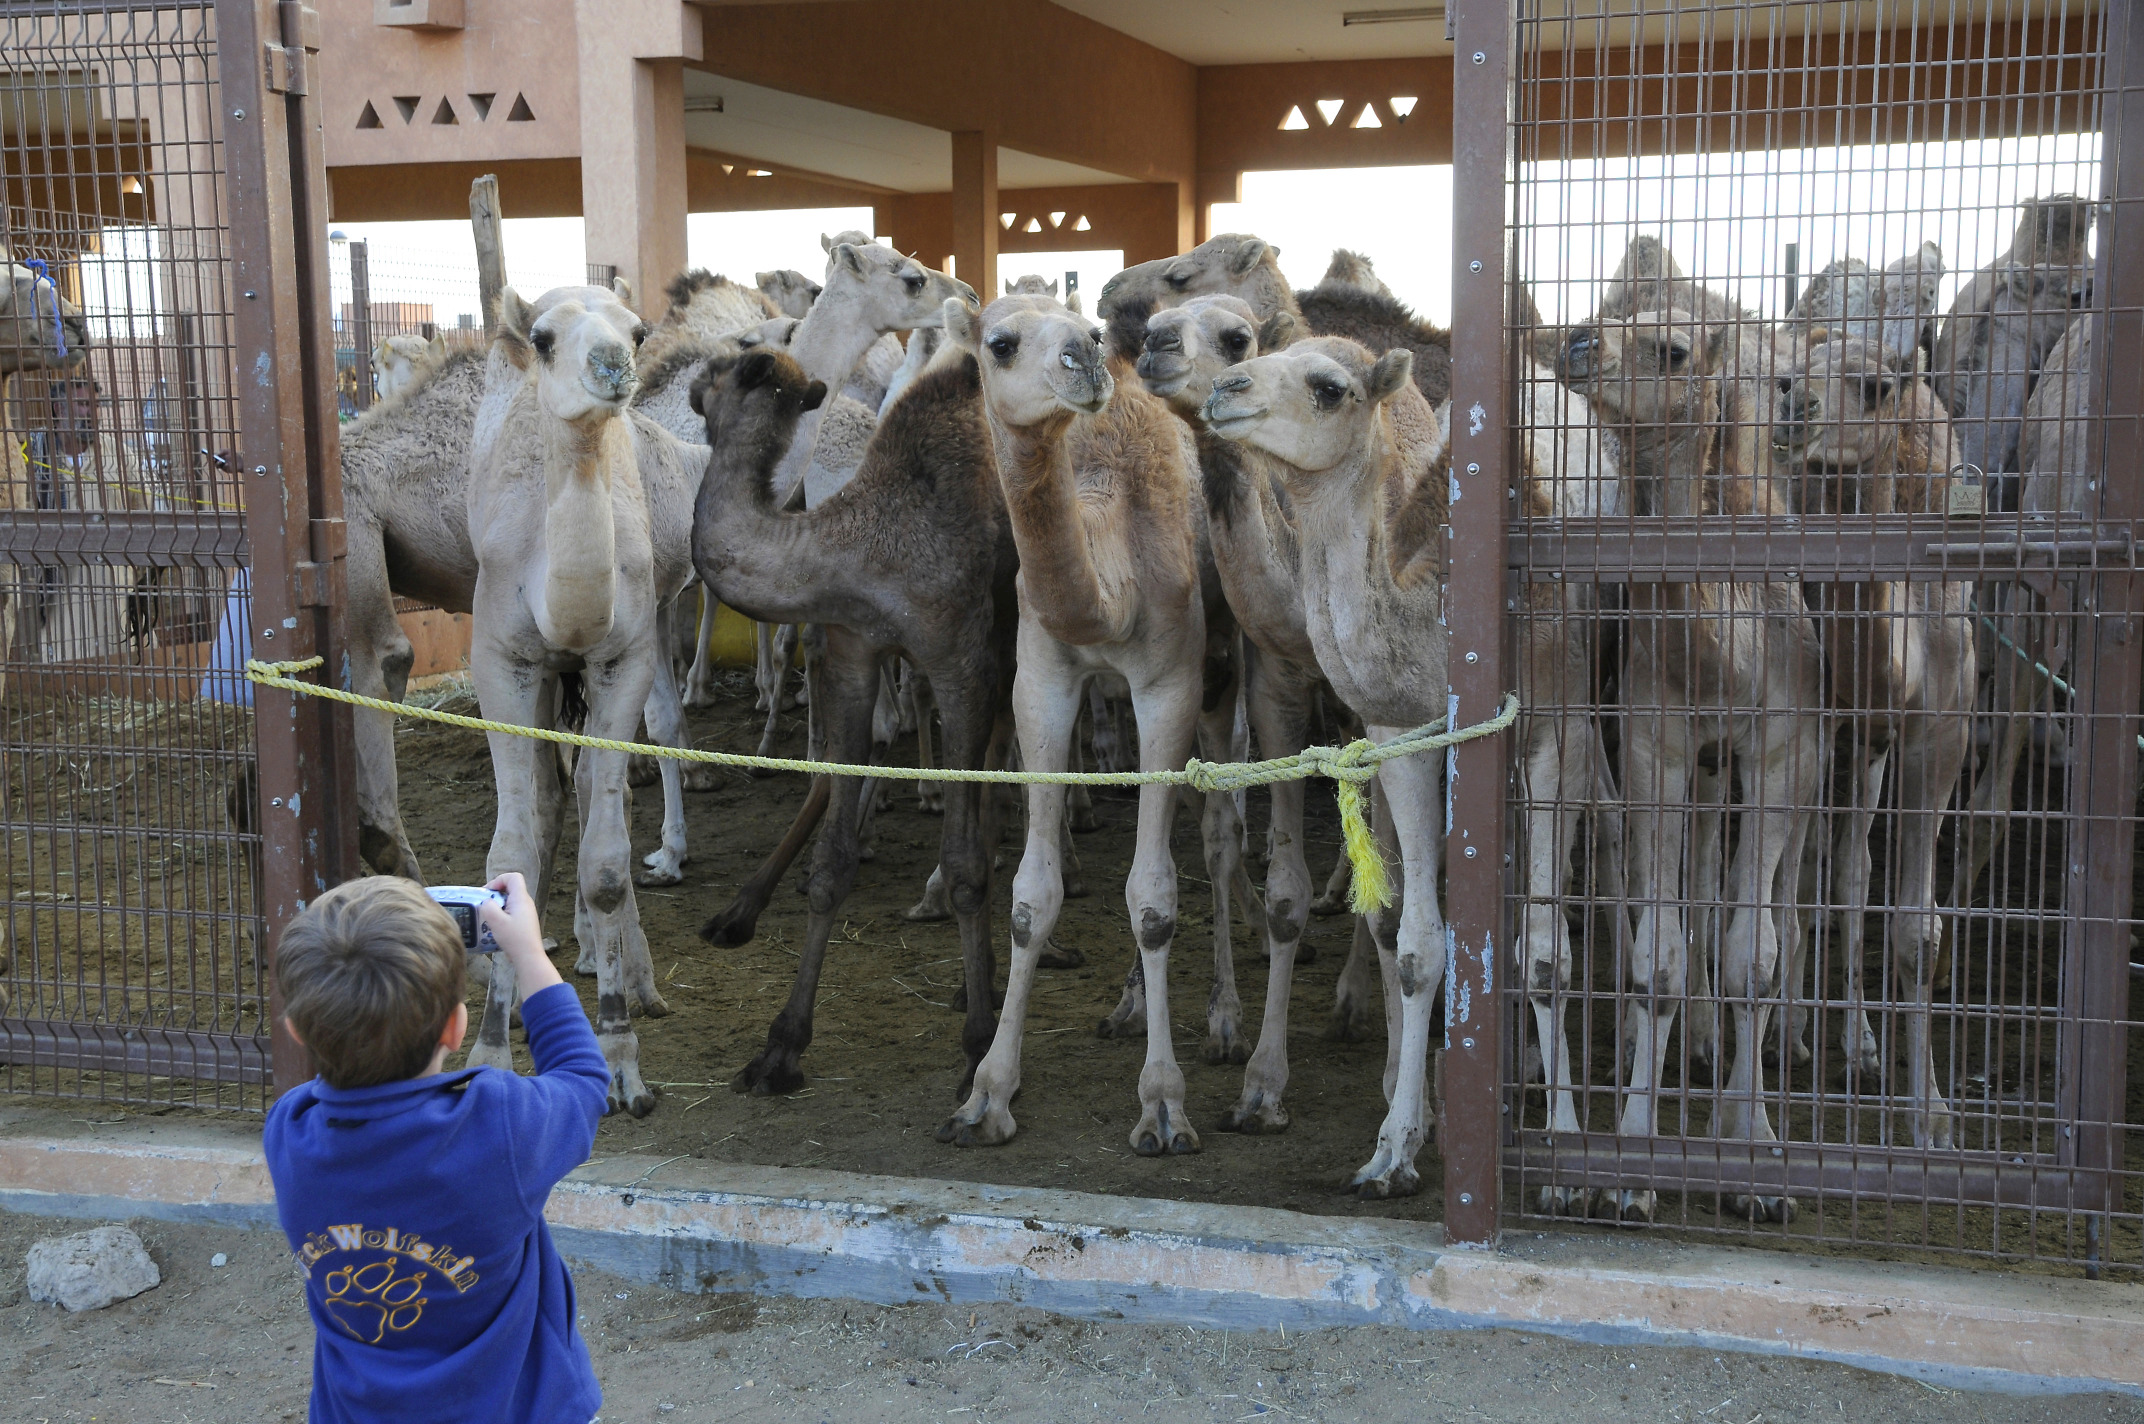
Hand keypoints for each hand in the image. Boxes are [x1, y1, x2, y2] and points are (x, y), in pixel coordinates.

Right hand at [482, 872, 560, 995]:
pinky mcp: (525, 922)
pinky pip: (512, 911)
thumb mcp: (495, 920)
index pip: (513, 877)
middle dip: (495, 894)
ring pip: (510, 901)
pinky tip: (496, 927)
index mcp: (521, 898)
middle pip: (510, 888)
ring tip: (488, 918)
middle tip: (485, 905)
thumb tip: (487, 902)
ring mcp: (527, 913)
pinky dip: (502, 915)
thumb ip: (487, 906)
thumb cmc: (514, 938)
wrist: (529, 957)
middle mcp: (526, 903)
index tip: (488, 893)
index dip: (499, 880)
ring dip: (497, 906)